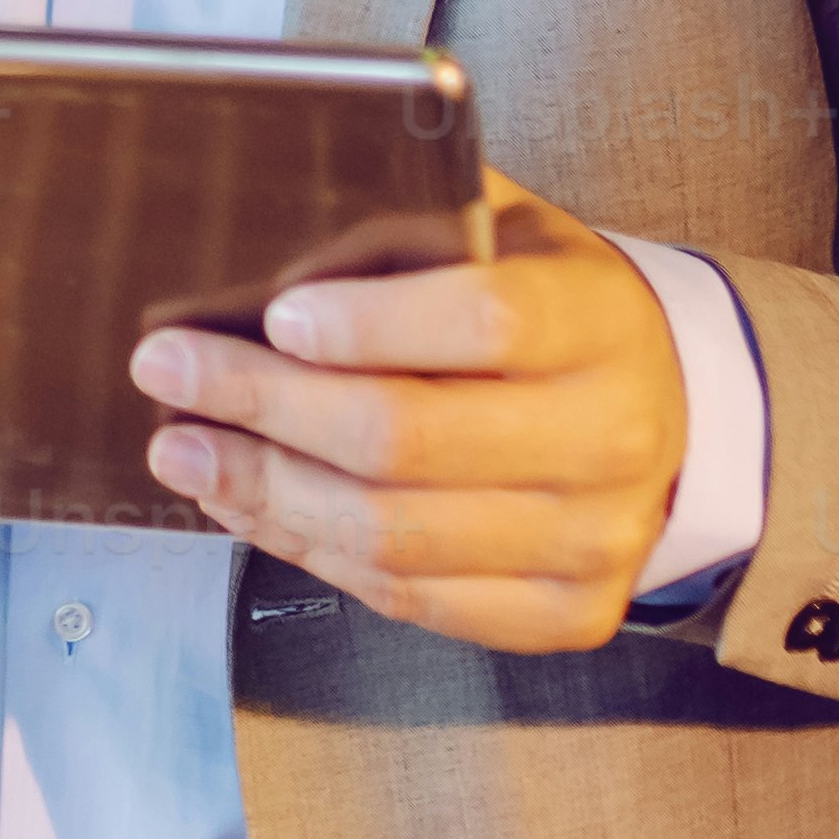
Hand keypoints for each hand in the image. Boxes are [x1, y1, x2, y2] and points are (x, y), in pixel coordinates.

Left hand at [130, 183, 685, 651]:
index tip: (277, 315)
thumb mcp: (509, 233)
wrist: (669, 412)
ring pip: (393, 535)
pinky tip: (251, 506)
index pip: (485, 323)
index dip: (369, 324)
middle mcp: (609, 438)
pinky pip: (409, 598)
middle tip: (169, 372)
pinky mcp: (563, 613)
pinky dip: (311, 553)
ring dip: (265, 492)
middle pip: (409, 440)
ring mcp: (592, 540)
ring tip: (186, 451)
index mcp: (601, 323)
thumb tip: (272, 255)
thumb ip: (413, 225)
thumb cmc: (558, 310)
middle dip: (265, 406)